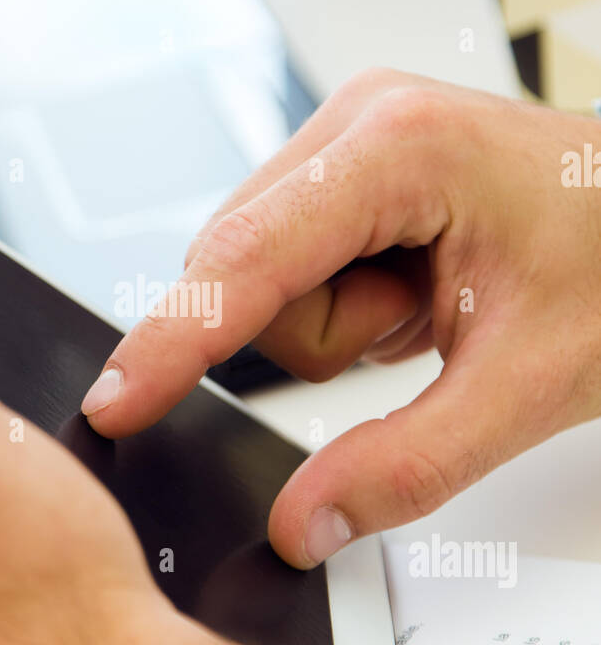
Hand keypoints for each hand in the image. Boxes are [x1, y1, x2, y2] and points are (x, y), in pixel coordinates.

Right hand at [82, 70, 600, 566]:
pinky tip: (419, 292)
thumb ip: (409, 463)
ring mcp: (354, 138)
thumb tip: (303, 521)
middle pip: (247, 274)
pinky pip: (295, 268)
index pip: (245, 260)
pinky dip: (349, 304)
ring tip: (435, 307)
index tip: (115, 403)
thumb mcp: (529, 385)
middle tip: (427, 328)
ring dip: (342, 324)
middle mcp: (361, 122)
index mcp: (400, 148)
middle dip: (323, 335)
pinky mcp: (353, 168)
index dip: (172, 341)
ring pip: (267, 281)